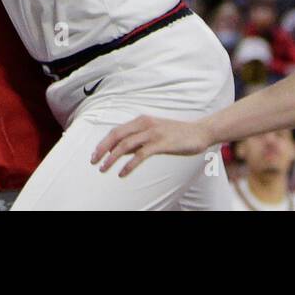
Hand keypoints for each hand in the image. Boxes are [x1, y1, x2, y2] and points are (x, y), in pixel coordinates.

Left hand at [90, 115, 213, 176]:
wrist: (200, 132)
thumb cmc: (177, 134)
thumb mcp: (154, 134)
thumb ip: (138, 140)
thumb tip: (120, 150)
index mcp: (142, 120)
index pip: (116, 130)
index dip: (103, 142)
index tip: (94, 154)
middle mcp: (144, 124)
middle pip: (116, 135)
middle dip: (102, 149)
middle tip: (93, 161)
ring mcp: (153, 133)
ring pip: (125, 145)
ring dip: (112, 158)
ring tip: (103, 169)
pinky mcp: (161, 143)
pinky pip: (140, 155)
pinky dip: (129, 165)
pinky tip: (122, 173)